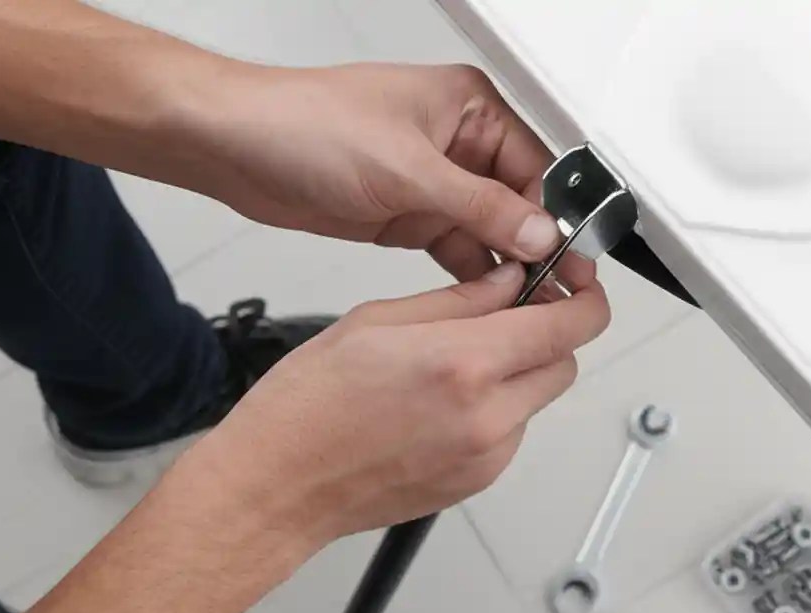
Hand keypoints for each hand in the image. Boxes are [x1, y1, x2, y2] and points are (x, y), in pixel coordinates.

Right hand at [188, 263, 609, 549]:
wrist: (278, 485)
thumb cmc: (306, 408)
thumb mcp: (377, 321)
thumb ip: (458, 300)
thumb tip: (509, 283)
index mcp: (464, 363)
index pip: (569, 326)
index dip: (585, 298)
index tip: (577, 285)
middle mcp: (487, 416)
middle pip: (564, 363)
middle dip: (547, 333)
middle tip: (507, 314)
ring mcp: (486, 457)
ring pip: (537, 399)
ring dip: (517, 373)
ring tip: (451, 364)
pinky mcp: (477, 483)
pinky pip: (510, 433)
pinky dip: (495, 409)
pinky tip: (440, 402)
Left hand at [192, 62, 592, 284]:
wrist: (234, 147)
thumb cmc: (305, 125)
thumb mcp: (407, 168)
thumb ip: (480, 206)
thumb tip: (538, 233)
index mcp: (468, 108)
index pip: (537, 166)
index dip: (558, 217)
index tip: (576, 261)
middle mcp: (456, 143)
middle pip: (519, 203)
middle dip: (537, 247)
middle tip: (560, 293)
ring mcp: (431, 182)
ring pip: (489, 231)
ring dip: (506, 266)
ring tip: (530, 305)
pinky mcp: (406, 215)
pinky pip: (455, 249)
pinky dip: (471, 275)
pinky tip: (488, 301)